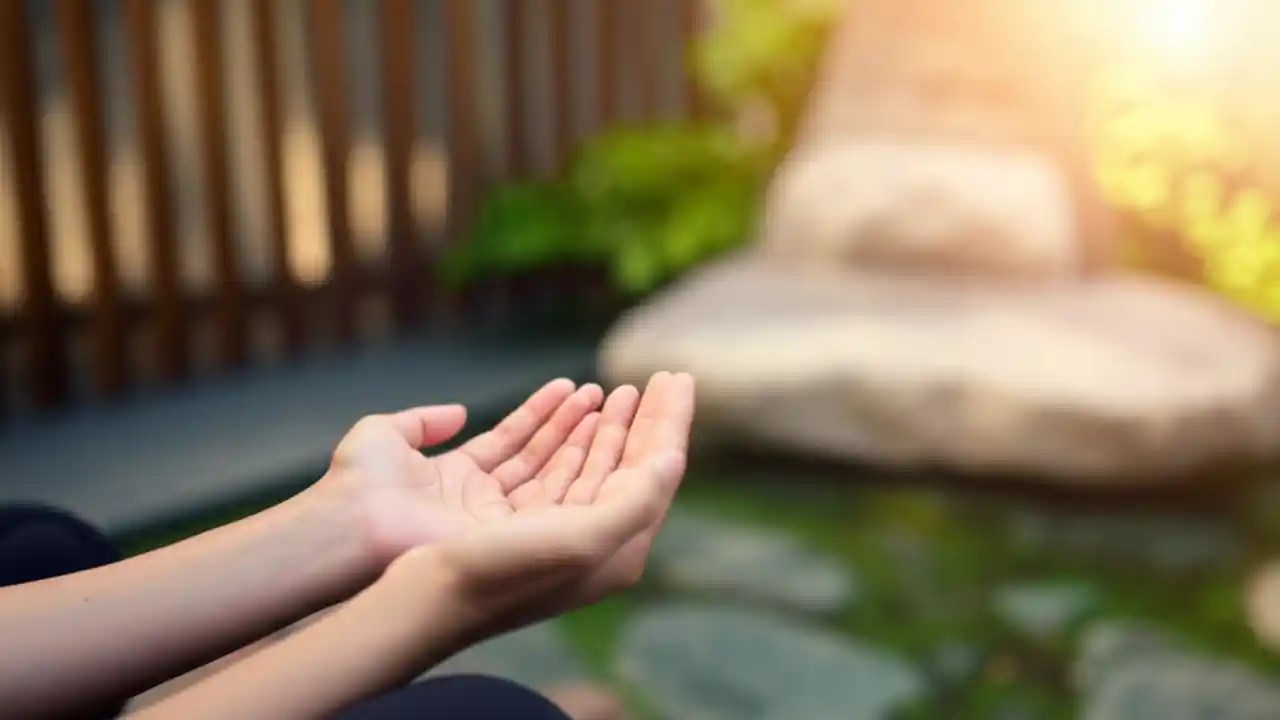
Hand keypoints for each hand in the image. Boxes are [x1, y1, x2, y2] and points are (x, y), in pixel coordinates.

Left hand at [312, 378, 607, 565]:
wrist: (351, 524)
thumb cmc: (358, 481)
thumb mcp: (386, 433)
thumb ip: (424, 421)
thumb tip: (460, 413)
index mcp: (456, 475)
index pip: (510, 440)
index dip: (541, 414)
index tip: (570, 387)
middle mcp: (481, 498)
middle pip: (537, 456)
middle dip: (571, 425)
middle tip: (603, 394)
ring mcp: (494, 517)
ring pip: (548, 472)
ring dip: (578, 438)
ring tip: (606, 403)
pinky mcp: (502, 533)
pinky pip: (545, 494)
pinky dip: (572, 463)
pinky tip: (595, 433)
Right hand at [381, 372, 694, 638]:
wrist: (425, 597)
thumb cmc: (506, 572)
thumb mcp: (585, 539)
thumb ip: (636, 499)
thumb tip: (673, 458)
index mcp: (615, 549)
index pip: (656, 472)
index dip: (671, 422)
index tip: (680, 378)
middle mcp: (586, 540)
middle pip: (628, 465)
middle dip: (646, 420)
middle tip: (661, 376)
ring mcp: (546, 526)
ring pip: (588, 463)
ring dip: (607, 425)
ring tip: (620, 390)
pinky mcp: (508, 512)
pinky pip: (546, 462)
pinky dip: (560, 430)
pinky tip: (572, 403)